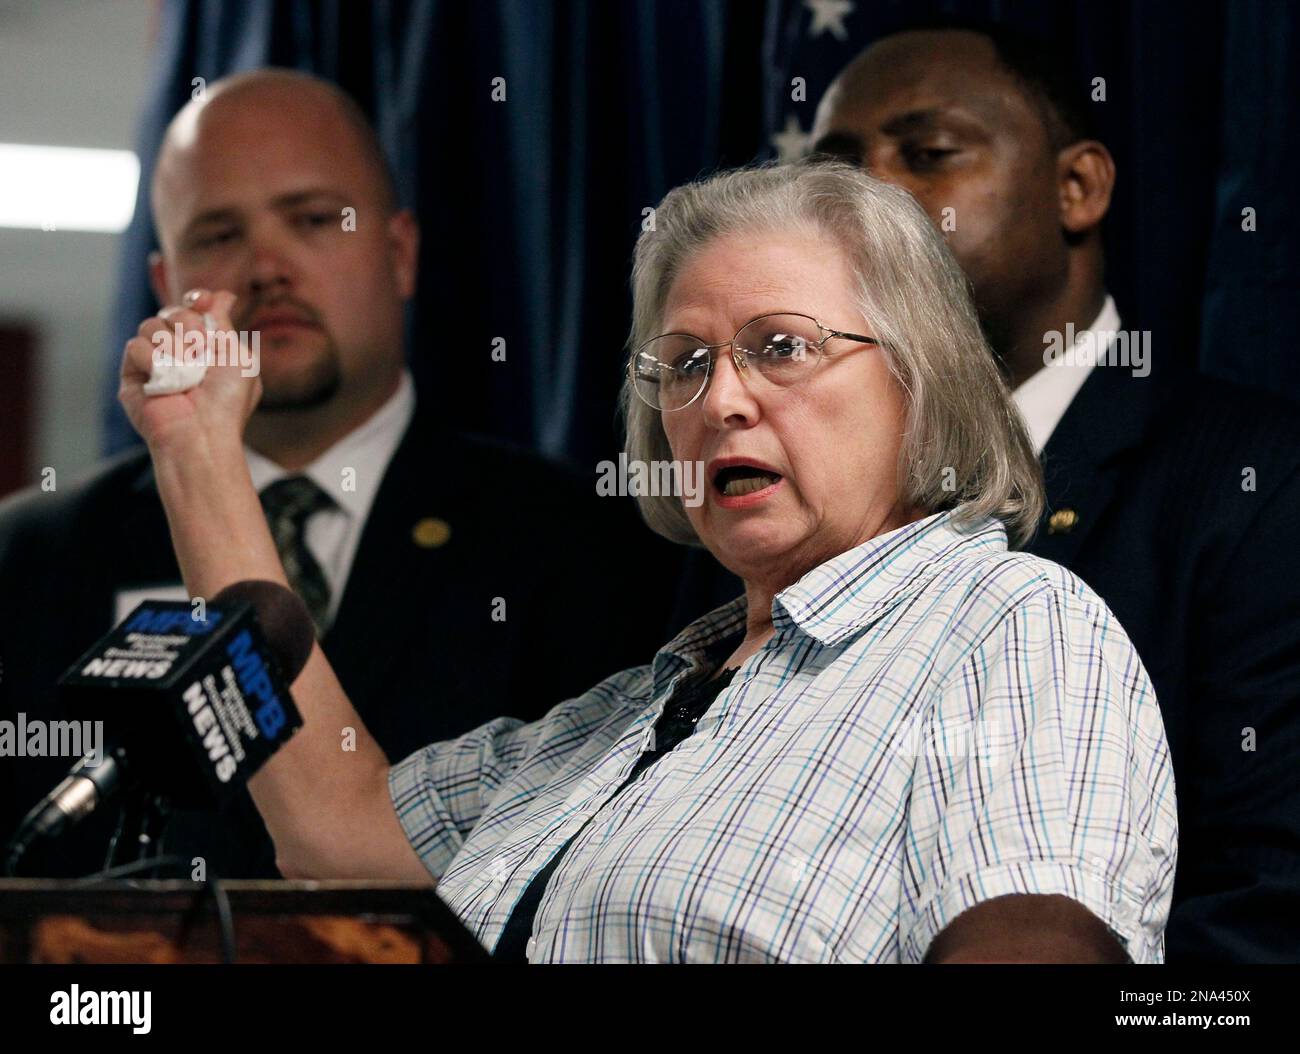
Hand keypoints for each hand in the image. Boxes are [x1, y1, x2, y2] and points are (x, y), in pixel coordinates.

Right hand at [118, 288, 262, 456]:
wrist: (203, 432)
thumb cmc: (226, 401)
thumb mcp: (237, 357)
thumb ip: (225, 324)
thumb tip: (222, 295)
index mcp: (205, 347)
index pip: (192, 308)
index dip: (196, 300)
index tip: (202, 301)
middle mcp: (179, 352)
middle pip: (172, 311)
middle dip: (189, 325)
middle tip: (202, 351)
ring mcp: (154, 363)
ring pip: (151, 325)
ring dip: (173, 345)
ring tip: (186, 372)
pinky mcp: (132, 376)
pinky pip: (134, 345)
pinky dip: (153, 360)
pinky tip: (165, 381)